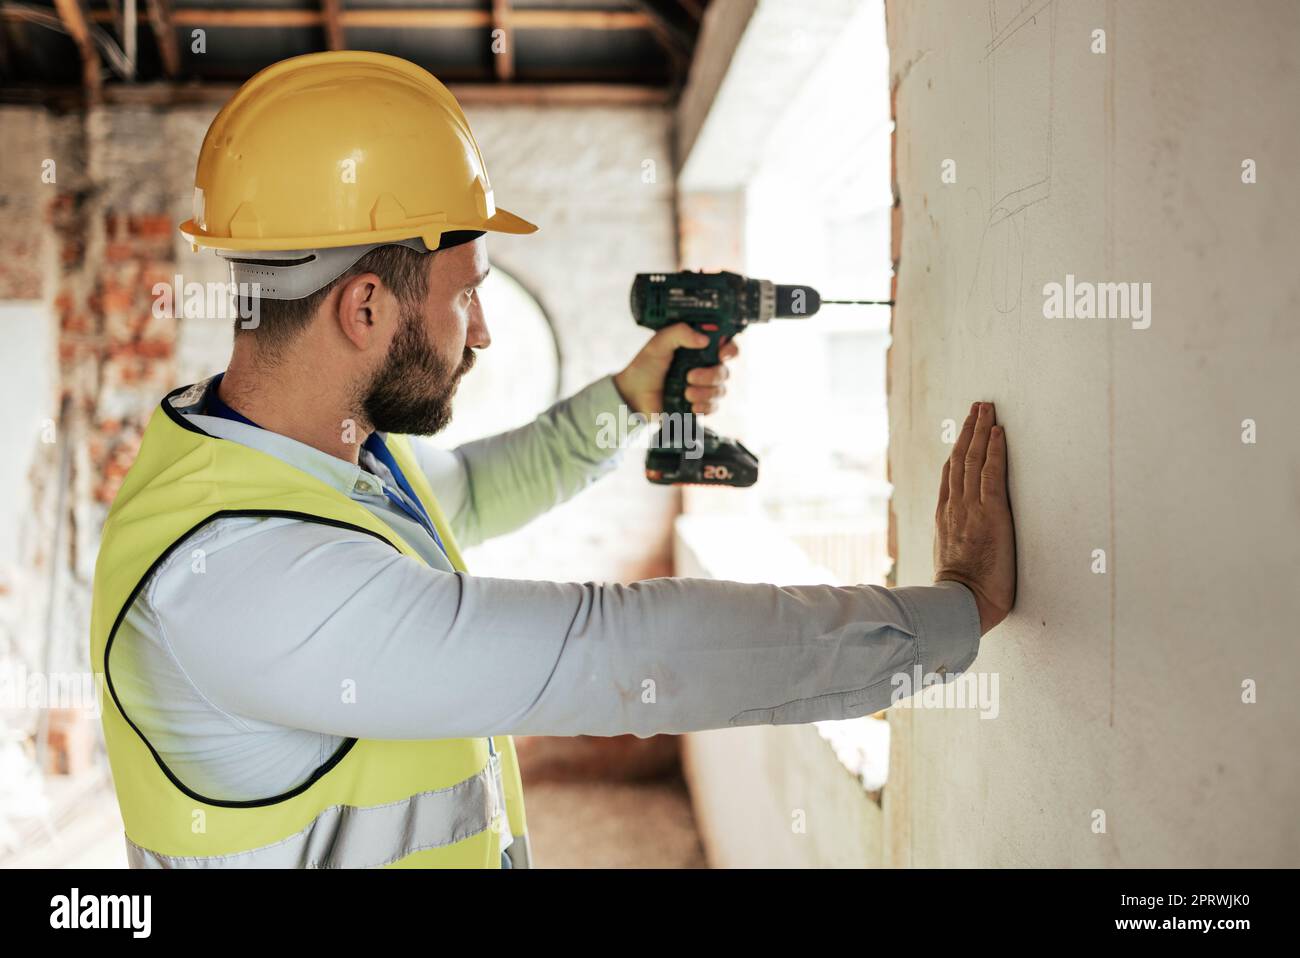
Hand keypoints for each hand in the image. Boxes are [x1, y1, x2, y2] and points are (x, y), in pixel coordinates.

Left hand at [612, 322, 739, 417]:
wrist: (633, 394)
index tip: (722, 354)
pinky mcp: (699, 404)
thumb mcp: (659, 342)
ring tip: (686, 392)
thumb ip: (680, 333)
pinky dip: (704, 406)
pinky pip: (714, 407)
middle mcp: (705, 367)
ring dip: (704, 392)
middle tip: (690, 376)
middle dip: (711, 375)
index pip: (726, 347)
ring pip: (720, 390)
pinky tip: (691, 405)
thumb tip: (704, 339)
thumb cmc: (645, 366)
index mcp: (699, 349)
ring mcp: (703, 387)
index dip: (730, 350)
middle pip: (725, 371)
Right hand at [934, 401, 1016, 634]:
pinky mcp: (990, 514)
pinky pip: (991, 474)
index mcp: (944, 518)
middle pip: (959, 460)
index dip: (957, 451)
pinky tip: (998, 432)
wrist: (960, 603)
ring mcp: (970, 509)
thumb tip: (962, 540)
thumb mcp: (950, 561)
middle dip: (969, 431)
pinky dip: (994, 451)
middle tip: (977, 406)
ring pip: (972, 460)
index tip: (963, 433)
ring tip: (986, 409)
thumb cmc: (960, 593)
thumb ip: (954, 542)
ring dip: (980, 431)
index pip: (950, 476)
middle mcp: (954, 508)